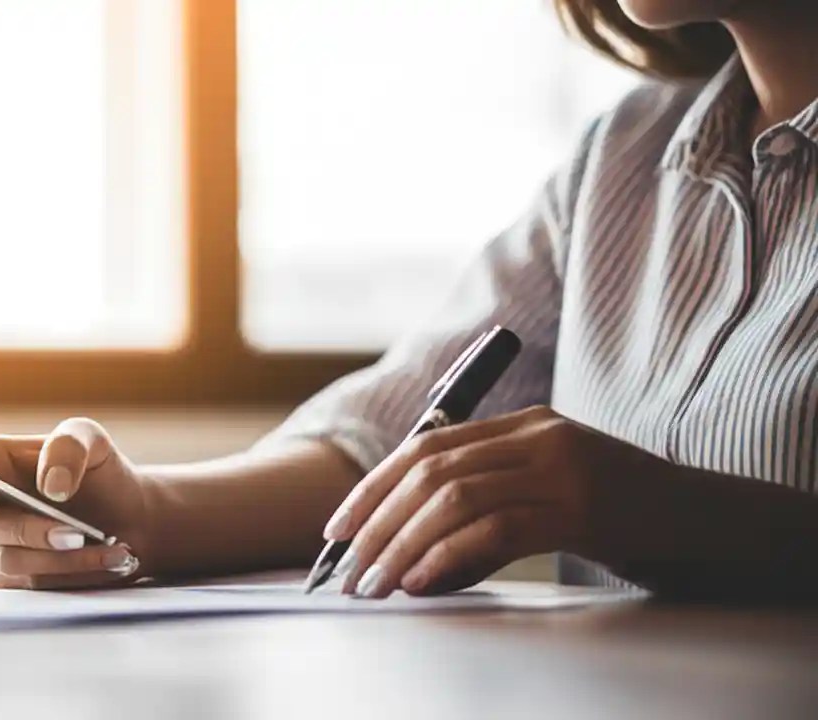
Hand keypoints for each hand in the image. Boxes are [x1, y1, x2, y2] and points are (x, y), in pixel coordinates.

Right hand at [0, 418, 152, 589]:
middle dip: (27, 531)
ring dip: (57, 557)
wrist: (129, 516)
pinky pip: (31, 585)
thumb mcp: (90, 440)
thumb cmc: (99, 471)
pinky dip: (73, 573)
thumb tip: (50, 486)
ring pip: (7, 562)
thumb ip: (68, 447)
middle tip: (74, 532)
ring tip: (107, 547)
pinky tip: (111, 559)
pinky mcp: (15, 580)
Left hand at [323, 405, 660, 596]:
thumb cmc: (620, 512)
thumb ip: (488, 505)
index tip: (339, 529)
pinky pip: (496, 528)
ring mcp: (561, 467)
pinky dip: (449, 556)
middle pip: (430, 470)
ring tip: (376, 583)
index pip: (426, 446)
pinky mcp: (583, 507)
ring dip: (404, 545)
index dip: (374, 487)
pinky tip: (422, 580)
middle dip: (378, 522)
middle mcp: (537, 436)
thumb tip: (409, 555)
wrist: (705, 518)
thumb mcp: (549, 490)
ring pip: (454, 498)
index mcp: (524, 424)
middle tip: (348, 569)